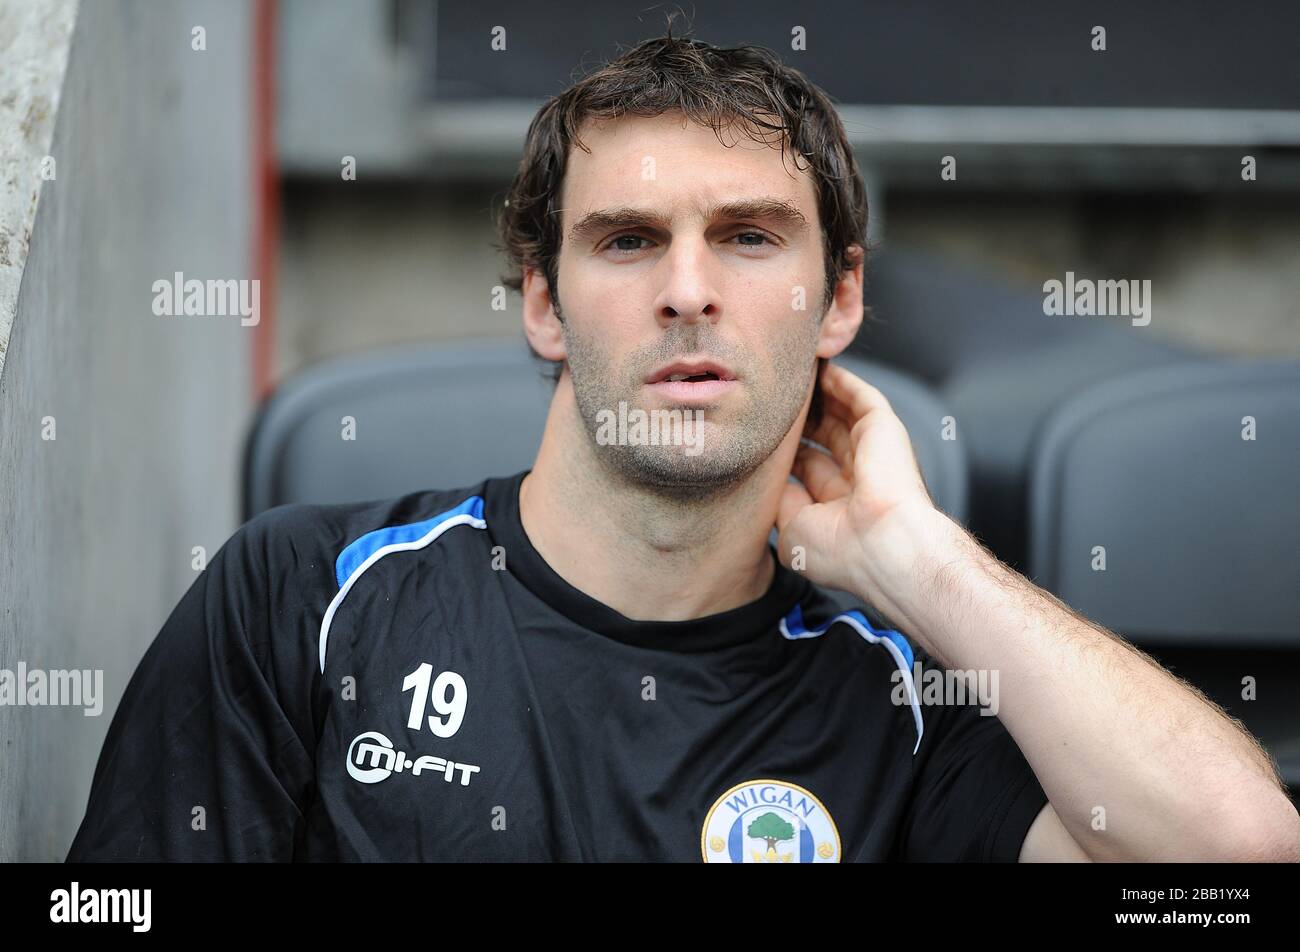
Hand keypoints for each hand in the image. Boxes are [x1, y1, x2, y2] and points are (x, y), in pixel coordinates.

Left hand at [775, 361, 939, 596]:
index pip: (807, 464)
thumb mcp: (790, 529)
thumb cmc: (838, 551)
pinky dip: (838, 378)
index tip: (754, 430)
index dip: (783, 447)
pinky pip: (858, 394)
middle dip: (796, 416)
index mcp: (838, 504)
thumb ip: (779, 498)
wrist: (882, 546)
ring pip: (839, 410)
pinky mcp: (883, 427)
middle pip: (821, 433)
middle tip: (765, 395)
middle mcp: (856, 476)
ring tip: (783, 371)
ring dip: (814, 392)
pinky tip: (813, 361)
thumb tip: (767, 474)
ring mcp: (871, 450)